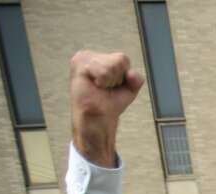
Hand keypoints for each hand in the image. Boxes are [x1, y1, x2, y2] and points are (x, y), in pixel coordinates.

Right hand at [69, 51, 143, 166]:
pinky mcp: (79, 63)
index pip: (123, 59)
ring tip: (99, 87)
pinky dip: (103, 81)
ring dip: (110, 81)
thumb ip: (136, 78)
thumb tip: (131, 74)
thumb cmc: (110, 103)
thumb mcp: (129, 88)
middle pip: (121, 59)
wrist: (98, 117)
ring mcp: (84, 57)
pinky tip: (94, 85)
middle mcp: (91, 54)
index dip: (124, 76)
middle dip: (117, 78)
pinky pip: (104, 71)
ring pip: (113, 66)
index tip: (112, 86)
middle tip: (105, 87)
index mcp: (102, 58)